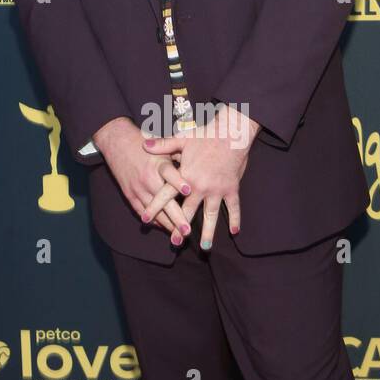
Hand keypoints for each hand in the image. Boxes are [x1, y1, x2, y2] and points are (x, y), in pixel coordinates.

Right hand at [92, 118, 193, 244]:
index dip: (178, 182)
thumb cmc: (144, 143)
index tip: (188, 190)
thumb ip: (179, 154)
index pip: (169, 174)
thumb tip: (198, 162)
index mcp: (158, 163)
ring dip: (167, 225)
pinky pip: (142, 211)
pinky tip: (164, 228)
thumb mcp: (163, 146)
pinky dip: (153, 221)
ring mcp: (138, 188)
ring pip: (154, 212)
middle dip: (176, 217)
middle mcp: (148, 178)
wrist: (117, 142)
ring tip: (178, 237)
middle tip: (187, 231)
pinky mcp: (130, 194)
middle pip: (163, 201)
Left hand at [141, 104, 259, 248]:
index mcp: (185, 176)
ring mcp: (217, 190)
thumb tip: (144, 144)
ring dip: (208, 232)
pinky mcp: (231, 189)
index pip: (166, 195)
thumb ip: (162, 145)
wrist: (231, 133)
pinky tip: (234, 232)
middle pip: (187, 211)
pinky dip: (235, 219)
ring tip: (205, 247)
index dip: (155, 208)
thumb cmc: (206, 134)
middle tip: (175, 242)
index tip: (146, 221)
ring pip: (211, 215)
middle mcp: (200, 187)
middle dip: (180, 227)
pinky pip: (233, 207)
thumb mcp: (182, 138)